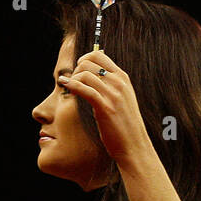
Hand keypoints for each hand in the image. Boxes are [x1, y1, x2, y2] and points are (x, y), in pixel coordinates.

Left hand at [59, 49, 152, 164]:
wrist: (134, 145)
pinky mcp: (105, 107)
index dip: (83, 59)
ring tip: (67, 86)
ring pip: (85, 74)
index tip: (77, 70)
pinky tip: (66, 88)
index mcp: (122, 78)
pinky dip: (72, 86)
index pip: (99, 55)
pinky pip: (85, 90)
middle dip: (76, 69)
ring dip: (72, 79)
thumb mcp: (121, 100)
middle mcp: (119, 83)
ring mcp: (113, 95)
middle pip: (89, 62)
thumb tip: (92, 78)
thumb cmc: (124, 125)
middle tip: (71, 81)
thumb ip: (110, 87)